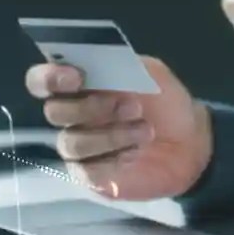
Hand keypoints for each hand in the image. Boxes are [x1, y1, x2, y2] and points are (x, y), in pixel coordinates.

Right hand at [25, 57, 212, 200]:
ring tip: (145, 130)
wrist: (192, 142)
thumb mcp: (150, 73)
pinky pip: (87, 168)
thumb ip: (122, 63)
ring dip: (110, 134)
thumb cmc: (165, 103)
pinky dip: (114, 157)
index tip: (76, 77)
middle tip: (131, 105)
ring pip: (72, 142)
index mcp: (79, 86)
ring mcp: (78, 148)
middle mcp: (71, 116)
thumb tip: (94, 59)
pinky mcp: (90, 176)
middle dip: (91, 107)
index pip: (41, 81)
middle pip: (54, 112)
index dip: (49, 78)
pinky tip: (136, 151)